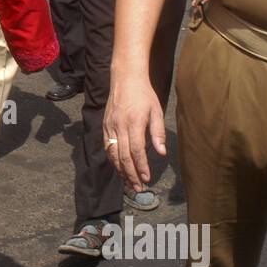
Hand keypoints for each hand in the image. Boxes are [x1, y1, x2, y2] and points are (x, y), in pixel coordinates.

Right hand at [103, 74, 165, 190]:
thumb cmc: (144, 95)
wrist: (125, 79)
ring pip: (113, 154)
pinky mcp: (105, 126)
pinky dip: (113, 160)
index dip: (141, 166)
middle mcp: (119, 126)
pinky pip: (107, 147)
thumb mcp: (156, 111)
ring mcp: (110, 126)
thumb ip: (158, 132)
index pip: (136, 150)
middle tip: (138, 187)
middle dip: (131, 174)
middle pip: (123, 156)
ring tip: (129, 182)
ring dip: (121, 170)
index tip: (146, 178)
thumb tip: (161, 152)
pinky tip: (119, 168)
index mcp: (134, 122)